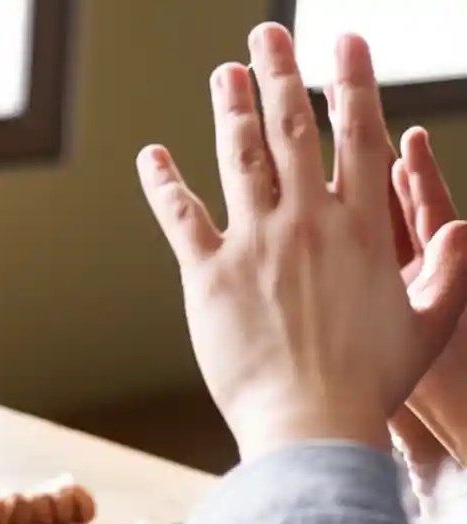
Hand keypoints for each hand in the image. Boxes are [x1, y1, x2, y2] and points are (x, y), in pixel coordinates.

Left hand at [136, 24, 466, 459]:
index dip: (350, 83)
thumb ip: (450, 271)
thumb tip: (465, 229)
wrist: (310, 422)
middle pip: (291, 130)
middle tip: (267, 36)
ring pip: (238, 158)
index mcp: (362, 228)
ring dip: (229, 108)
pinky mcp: (207, 273)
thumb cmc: (373, 383)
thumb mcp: (430, 324)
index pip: (357, 137)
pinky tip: (152, 155)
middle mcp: (307, 222)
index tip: (342, 43)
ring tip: (224, 74)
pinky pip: (181, 216)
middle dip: (281, 74)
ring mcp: (254, 243)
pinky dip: (163, 183)